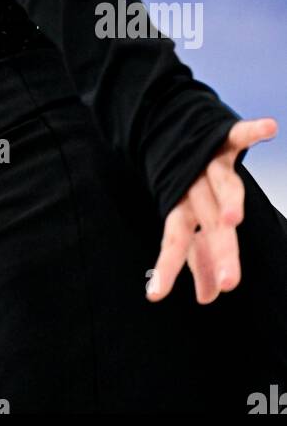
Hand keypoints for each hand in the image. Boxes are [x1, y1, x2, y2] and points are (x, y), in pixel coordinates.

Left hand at [146, 117, 277, 304]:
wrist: (168, 127)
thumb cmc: (185, 185)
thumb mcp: (189, 219)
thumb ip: (200, 258)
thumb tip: (207, 298)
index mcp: (180, 207)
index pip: (174, 240)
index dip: (166, 266)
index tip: (154, 295)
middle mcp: (192, 186)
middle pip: (208, 221)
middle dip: (218, 251)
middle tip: (229, 284)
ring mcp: (208, 161)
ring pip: (222, 184)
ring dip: (229, 201)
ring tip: (234, 220)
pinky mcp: (222, 139)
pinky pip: (238, 134)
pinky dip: (253, 131)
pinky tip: (270, 128)